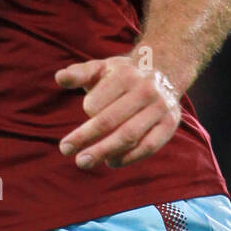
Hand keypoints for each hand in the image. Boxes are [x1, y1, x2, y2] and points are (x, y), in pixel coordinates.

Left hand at [54, 55, 181, 168]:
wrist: (162, 73)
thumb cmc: (122, 75)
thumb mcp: (101, 68)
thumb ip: (79, 73)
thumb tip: (60, 77)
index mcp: (126, 75)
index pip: (98, 102)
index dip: (88, 109)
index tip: (87, 111)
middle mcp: (146, 90)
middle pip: (111, 121)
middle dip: (85, 137)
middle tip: (65, 150)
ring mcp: (160, 108)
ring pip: (129, 136)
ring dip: (104, 152)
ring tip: (83, 161)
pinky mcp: (170, 125)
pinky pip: (148, 147)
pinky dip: (128, 158)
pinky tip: (110, 161)